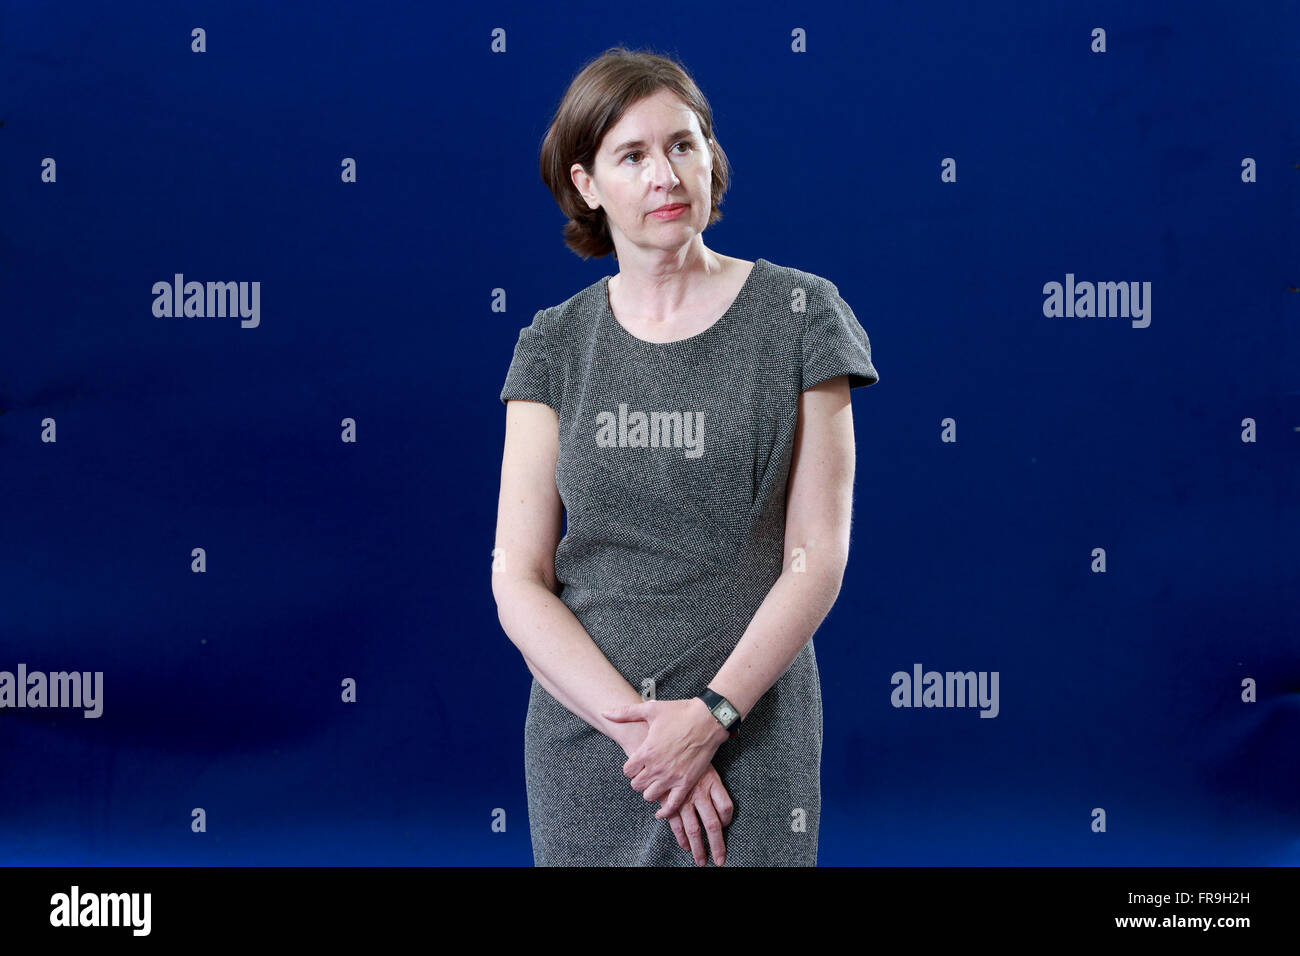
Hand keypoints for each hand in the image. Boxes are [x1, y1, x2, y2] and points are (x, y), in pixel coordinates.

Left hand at [603, 698, 729, 818]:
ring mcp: (671, 776)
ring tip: (654, 785)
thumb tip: (605, 713)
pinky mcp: (686, 782)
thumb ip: (625, 713)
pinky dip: (665, 810)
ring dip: (649, 791)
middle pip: (636, 785)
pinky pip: (671, 805)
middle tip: (645, 774)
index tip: (636, 765)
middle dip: (638, 780)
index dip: (630, 768)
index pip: (627, 770)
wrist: (707, 719)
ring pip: (650, 796)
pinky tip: (661, 810)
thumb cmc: (680, 712)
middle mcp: (656, 767)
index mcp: (646, 751)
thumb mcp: (650, 709)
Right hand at [665, 763, 733, 865]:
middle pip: (713, 824)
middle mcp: (700, 793)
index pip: (726, 807)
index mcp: (712, 782)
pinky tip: (685, 846)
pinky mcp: (669, 803)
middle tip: (720, 859)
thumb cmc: (684, 754)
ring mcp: (684, 799)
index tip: (725, 826)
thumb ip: (711, 781)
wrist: (659, 747)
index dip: (728, 820)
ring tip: (701, 860)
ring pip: (694, 830)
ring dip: (698, 848)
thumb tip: (719, 800)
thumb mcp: (703, 762)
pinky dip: (681, 838)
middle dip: (717, 845)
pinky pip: (677, 826)